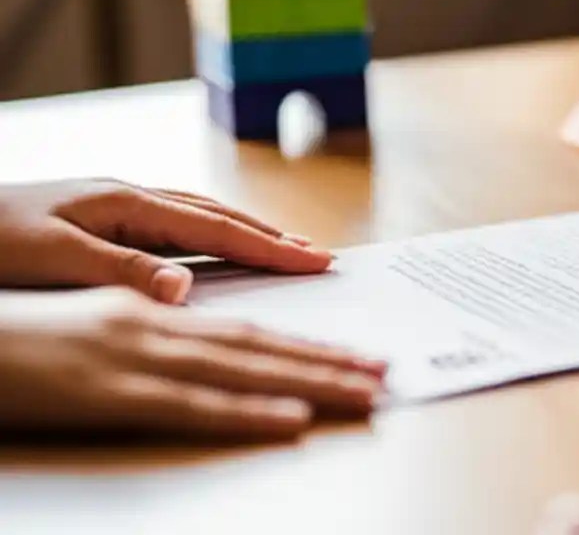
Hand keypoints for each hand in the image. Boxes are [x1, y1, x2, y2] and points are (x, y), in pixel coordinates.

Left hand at [0, 179, 330, 303]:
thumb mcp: (50, 260)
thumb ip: (121, 271)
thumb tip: (186, 290)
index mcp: (124, 202)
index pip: (215, 227)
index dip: (270, 247)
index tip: (316, 260)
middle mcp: (127, 196)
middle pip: (217, 215)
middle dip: (271, 236)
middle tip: (319, 255)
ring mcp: (114, 204)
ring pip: (198, 217)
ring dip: (246, 234)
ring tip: (285, 249)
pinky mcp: (100, 219)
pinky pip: (175, 226)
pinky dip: (212, 238)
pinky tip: (216, 250)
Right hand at [0, 288, 385, 437]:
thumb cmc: (24, 337)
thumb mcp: (101, 328)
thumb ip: (159, 334)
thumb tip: (212, 350)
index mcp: (156, 312)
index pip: (250, 329)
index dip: (309, 345)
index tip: (359, 356)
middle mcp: (158, 327)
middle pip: (262, 346)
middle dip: (330, 362)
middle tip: (387, 374)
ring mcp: (138, 357)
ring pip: (244, 371)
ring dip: (311, 382)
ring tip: (365, 392)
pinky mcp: (113, 393)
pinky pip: (194, 406)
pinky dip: (247, 411)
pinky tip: (290, 419)